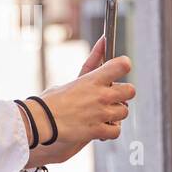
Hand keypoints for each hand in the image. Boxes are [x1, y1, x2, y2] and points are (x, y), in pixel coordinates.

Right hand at [23, 36, 133, 166]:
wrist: (40, 121)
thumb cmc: (51, 100)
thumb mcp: (73, 79)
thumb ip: (92, 64)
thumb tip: (104, 40)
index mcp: (93, 79)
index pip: (122, 65)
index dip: (124, 66)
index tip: (121, 68)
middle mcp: (101, 95)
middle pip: (130, 91)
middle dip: (124, 94)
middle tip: (114, 97)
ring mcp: (100, 113)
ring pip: (124, 112)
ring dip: (116, 113)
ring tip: (103, 114)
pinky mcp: (97, 130)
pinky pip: (116, 131)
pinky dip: (110, 131)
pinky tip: (101, 128)